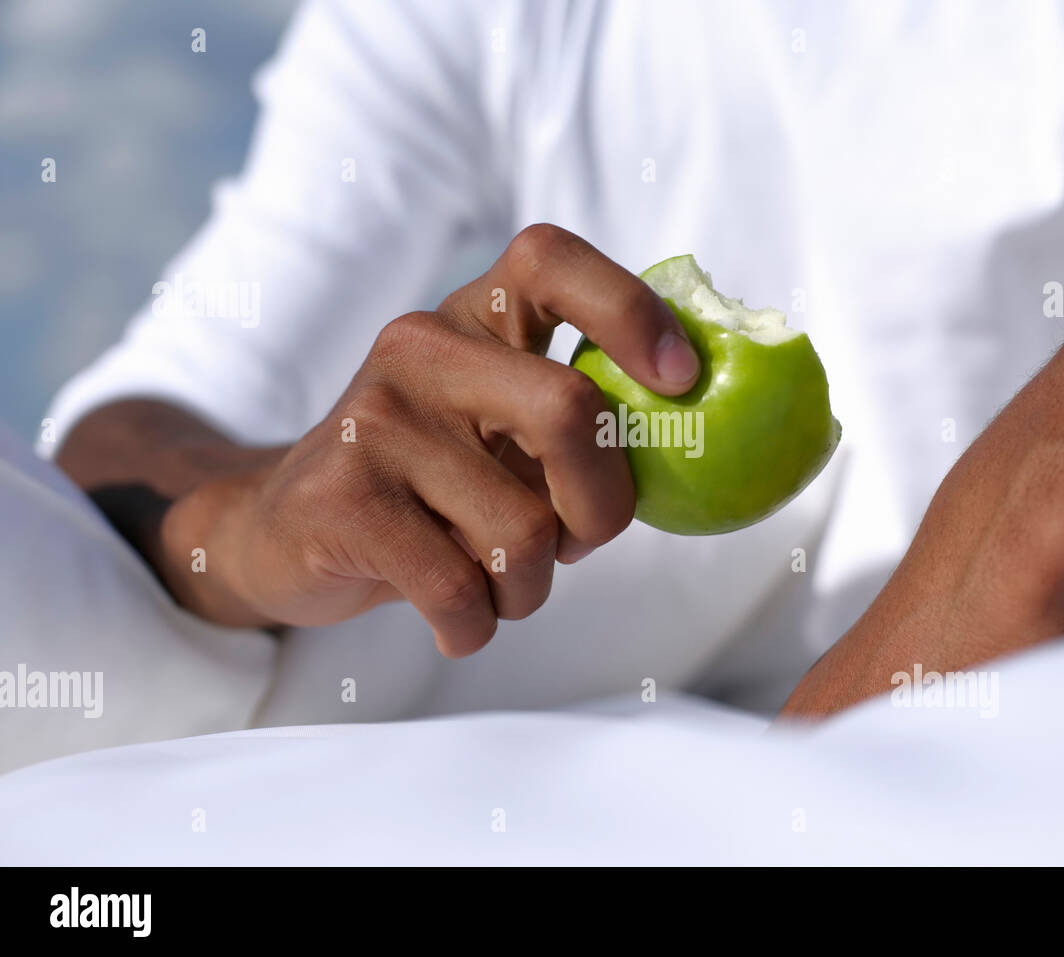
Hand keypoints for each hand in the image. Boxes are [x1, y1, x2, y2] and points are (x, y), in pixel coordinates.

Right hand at [157, 224, 699, 655]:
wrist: (285, 531)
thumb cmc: (429, 487)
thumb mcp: (499, 432)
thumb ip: (574, 425)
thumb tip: (684, 446)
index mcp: (475, 319)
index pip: (549, 259)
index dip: (629, 309)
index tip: (680, 378)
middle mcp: (422, 347)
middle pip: (567, 410)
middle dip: (600, 507)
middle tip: (579, 543)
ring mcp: (376, 418)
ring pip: (521, 529)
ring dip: (529, 587)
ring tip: (496, 585)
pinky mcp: (342, 496)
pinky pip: (459, 588)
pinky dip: (476, 626)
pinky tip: (457, 620)